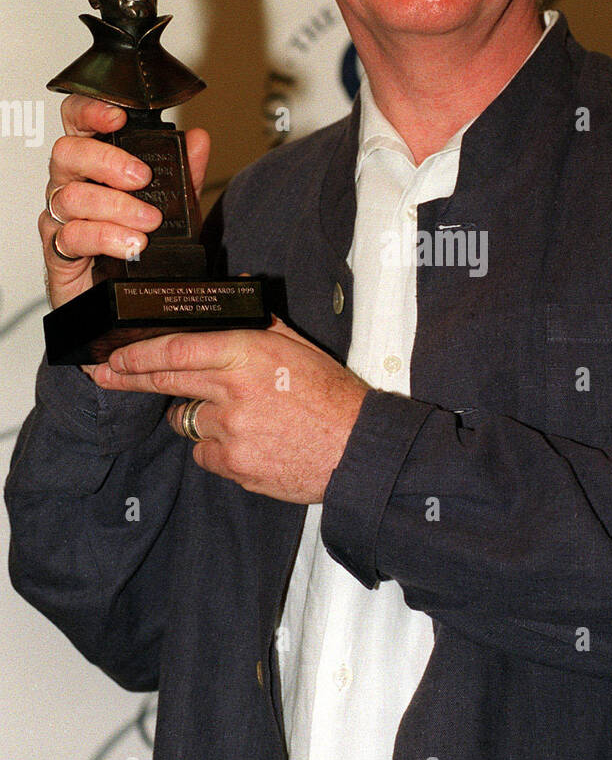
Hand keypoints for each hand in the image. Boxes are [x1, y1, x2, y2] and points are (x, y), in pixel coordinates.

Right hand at [39, 94, 209, 376]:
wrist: (124, 308)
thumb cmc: (138, 252)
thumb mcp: (173, 209)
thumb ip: (183, 174)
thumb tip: (197, 140)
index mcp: (94, 166)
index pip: (77, 123)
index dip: (90, 111)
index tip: (118, 117)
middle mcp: (72, 187)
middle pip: (67, 154)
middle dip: (106, 162)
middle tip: (140, 178)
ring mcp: (63, 220)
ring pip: (70, 196)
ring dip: (114, 207)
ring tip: (146, 223)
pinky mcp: (60, 254)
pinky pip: (71, 237)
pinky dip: (104, 238)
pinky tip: (129, 245)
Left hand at [91, 317, 370, 502]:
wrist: (357, 449)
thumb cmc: (333, 397)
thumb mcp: (299, 348)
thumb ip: (261, 324)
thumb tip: (237, 293)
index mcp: (249, 353)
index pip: (178, 348)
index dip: (139, 354)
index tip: (115, 356)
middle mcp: (234, 390)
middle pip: (166, 381)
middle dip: (129, 378)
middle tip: (105, 376)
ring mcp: (232, 430)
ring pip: (187, 422)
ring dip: (196, 417)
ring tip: (234, 417)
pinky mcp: (235, 465)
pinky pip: (205, 454)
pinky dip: (218, 450)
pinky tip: (250, 444)